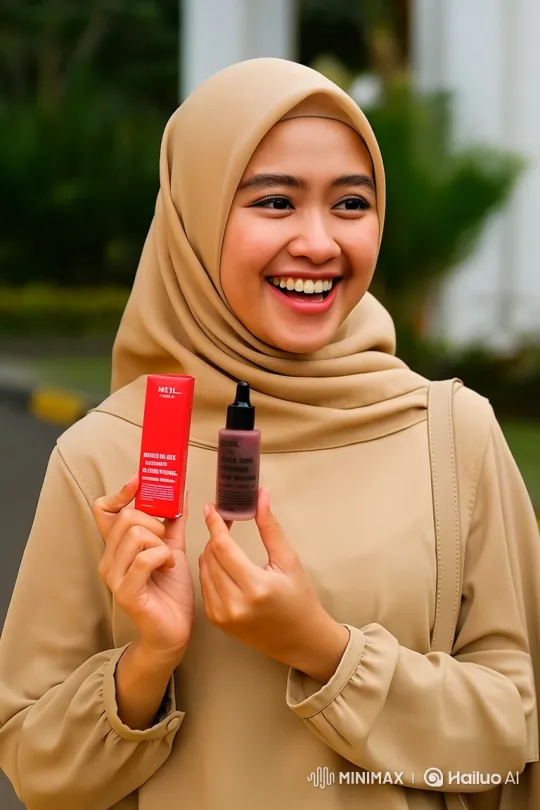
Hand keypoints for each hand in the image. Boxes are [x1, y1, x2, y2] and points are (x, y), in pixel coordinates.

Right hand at [92, 475, 194, 664]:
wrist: (174, 631)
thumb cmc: (170, 591)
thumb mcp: (173, 547)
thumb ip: (173, 521)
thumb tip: (181, 492)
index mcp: (117, 547)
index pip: (103, 509)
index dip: (121, 493)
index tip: (140, 483)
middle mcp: (110, 559)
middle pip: (126, 517)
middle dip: (154, 522)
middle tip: (165, 541)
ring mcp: (114, 576)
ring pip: (135, 535)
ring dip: (161, 543)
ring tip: (167, 558)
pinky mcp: (126, 592)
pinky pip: (145, 558)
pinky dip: (163, 557)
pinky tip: (168, 567)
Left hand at [198, 487, 348, 681]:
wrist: (301, 639)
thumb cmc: (300, 599)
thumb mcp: (289, 560)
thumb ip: (270, 527)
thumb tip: (261, 495)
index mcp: (256, 587)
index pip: (224, 548)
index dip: (216, 525)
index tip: (212, 509)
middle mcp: (235, 604)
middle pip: (210, 557)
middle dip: (214, 536)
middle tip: (221, 521)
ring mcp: (223, 616)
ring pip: (204, 571)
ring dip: (209, 552)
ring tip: (222, 541)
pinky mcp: (218, 622)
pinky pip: (205, 587)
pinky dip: (210, 571)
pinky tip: (222, 563)